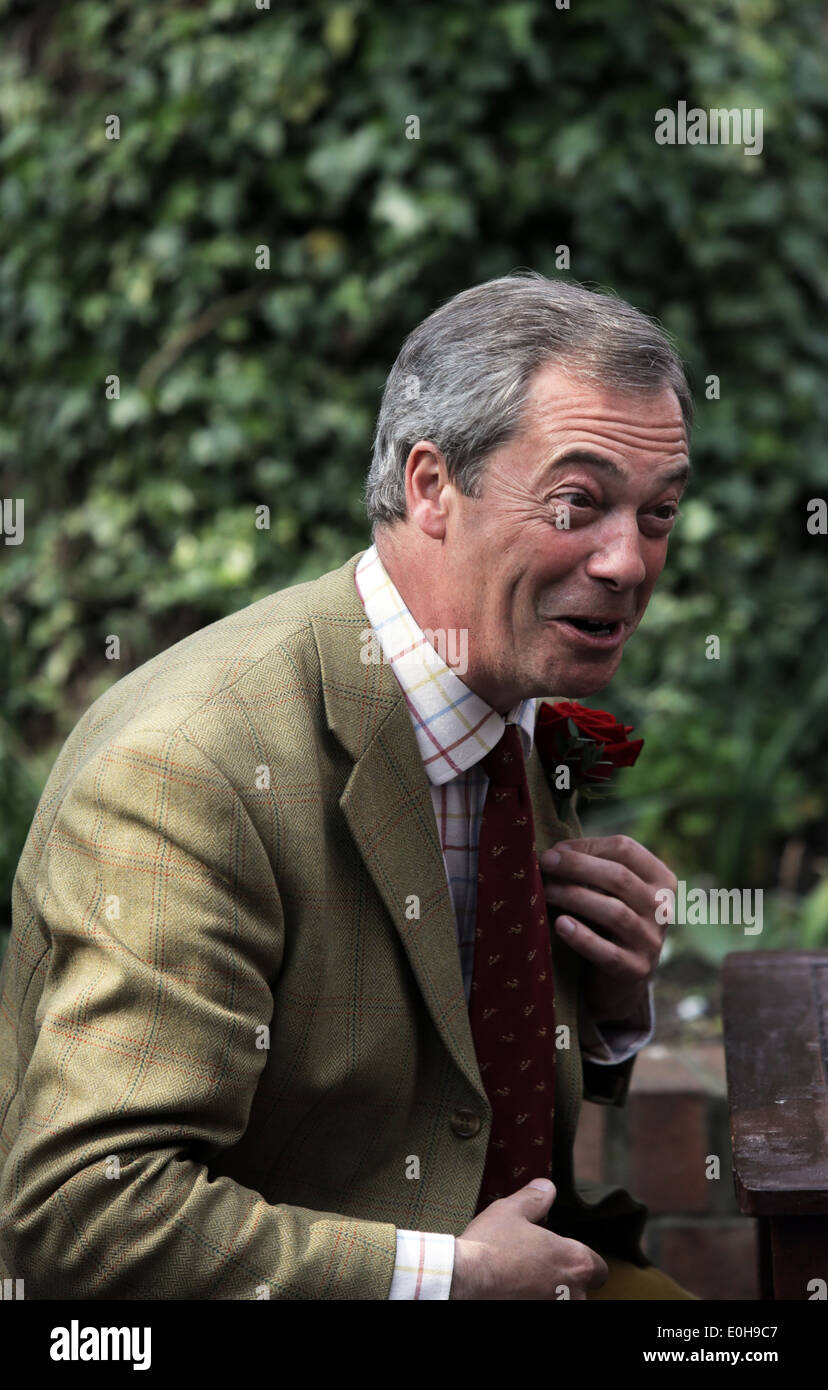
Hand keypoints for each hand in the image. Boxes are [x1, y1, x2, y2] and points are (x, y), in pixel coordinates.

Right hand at [449, 1179, 607, 1299]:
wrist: (463, 1279)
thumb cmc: (489, 1245)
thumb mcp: (511, 1210)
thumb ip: (535, 1198)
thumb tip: (547, 1188)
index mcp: (576, 1261)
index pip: (598, 1269)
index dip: (582, 1262)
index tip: (563, 1258)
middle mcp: (573, 1293)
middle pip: (580, 1290)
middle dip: (563, 1281)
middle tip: (536, 1270)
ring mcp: (555, 1311)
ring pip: (562, 1302)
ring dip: (549, 1295)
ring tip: (522, 1284)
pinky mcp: (539, 1322)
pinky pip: (542, 1308)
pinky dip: (531, 1301)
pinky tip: (512, 1294)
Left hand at [540, 834, 675, 1024]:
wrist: (620, 979)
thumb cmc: (606, 922)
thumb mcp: (610, 891)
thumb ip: (593, 868)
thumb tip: (554, 852)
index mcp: (660, 879)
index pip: (625, 849)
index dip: (587, 846)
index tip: (556, 850)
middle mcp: (662, 908)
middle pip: (619, 877)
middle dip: (577, 866)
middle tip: (545, 863)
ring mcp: (652, 941)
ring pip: (614, 912)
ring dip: (574, 897)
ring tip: (545, 892)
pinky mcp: (636, 970)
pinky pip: (608, 952)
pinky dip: (582, 937)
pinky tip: (560, 925)